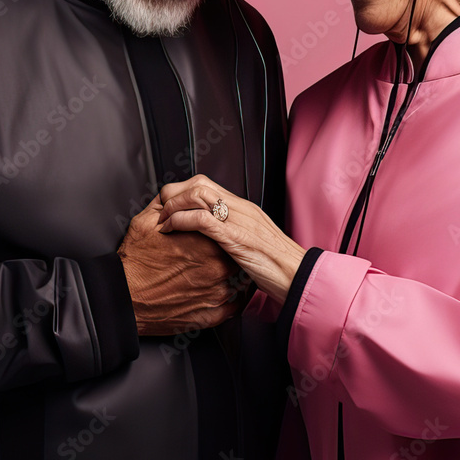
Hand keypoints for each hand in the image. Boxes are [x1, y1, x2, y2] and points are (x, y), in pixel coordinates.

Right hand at [118, 192, 248, 335]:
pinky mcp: (212, 315)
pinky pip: (234, 306)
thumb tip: (176, 195)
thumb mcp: (145, 222)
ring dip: (231, 276)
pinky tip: (221, 292)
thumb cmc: (134, 264)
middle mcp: (216, 268)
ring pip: (238, 280)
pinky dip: (232, 300)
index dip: (219, 231)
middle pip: (236, 255)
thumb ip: (166, 204)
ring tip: (217, 273)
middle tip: (214, 254)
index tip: (214, 234)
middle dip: (227, 252)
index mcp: (204, 242)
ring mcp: (216, 294)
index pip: (226, 230)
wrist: (123, 299)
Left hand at [157, 175, 305, 305]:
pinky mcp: (236, 237)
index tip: (169, 207)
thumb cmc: (277, 267)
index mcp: (244, 208)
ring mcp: (238, 220)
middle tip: (160, 211)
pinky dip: (181, 221)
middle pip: (199, 183)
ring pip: (198, 194)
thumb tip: (214, 236)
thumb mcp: (253, 243)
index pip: (206, 184)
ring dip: (173, 206)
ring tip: (162, 221)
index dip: (182, 192)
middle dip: (173, 194)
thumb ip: (236, 233)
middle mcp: (240, 208)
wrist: (298, 277)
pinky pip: (202, 219)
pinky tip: (171, 230)